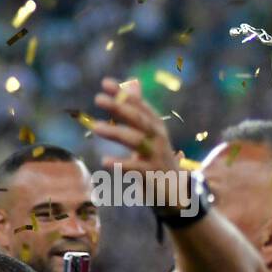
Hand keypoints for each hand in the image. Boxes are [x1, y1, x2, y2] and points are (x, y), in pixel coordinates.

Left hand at [91, 78, 183, 206]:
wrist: (176, 189)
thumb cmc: (157, 157)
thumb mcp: (150, 132)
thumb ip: (139, 108)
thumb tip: (132, 82)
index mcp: (156, 126)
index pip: (140, 106)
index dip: (124, 94)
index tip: (106, 83)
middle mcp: (158, 139)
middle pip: (139, 120)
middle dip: (120, 108)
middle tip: (98, 99)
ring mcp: (156, 156)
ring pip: (136, 141)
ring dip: (116, 132)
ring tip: (95, 127)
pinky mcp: (152, 175)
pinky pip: (136, 169)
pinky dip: (121, 164)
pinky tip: (105, 161)